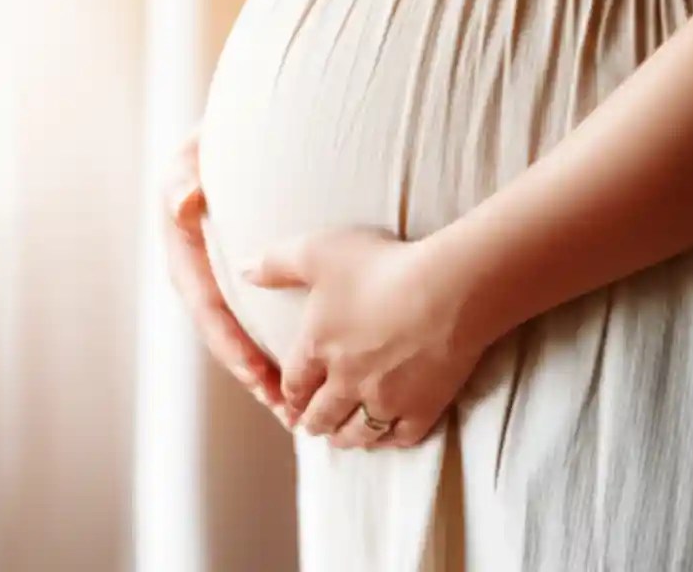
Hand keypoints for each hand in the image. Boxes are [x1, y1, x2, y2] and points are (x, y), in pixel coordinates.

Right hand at [161, 128, 291, 428]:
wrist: (236, 139)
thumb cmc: (210, 146)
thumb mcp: (190, 154)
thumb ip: (183, 176)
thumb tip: (183, 203)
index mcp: (186, 258)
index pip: (208, 311)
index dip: (232, 346)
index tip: (258, 374)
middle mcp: (203, 278)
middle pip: (228, 339)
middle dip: (255, 377)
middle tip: (285, 410)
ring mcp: (226, 284)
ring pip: (248, 339)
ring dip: (271, 377)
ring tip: (299, 414)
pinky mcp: (250, 285)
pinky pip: (265, 325)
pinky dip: (285, 355)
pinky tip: (311, 381)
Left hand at [243, 227, 488, 448]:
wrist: (450, 289)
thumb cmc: (382, 266)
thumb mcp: (318, 252)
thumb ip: (275, 263)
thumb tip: (243, 272)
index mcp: (318, 348)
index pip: (294, 385)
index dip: (291, 394)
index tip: (292, 400)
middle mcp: (346, 382)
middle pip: (322, 416)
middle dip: (313, 422)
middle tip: (313, 424)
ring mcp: (386, 400)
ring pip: (357, 434)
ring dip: (345, 437)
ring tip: (343, 435)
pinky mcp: (424, 408)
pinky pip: (400, 437)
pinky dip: (389, 439)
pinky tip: (388, 434)